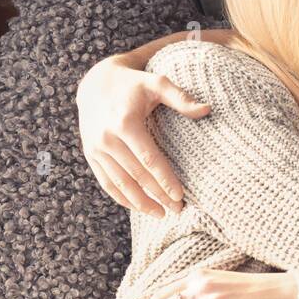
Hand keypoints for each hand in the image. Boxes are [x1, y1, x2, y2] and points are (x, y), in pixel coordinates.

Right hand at [77, 54, 210, 216]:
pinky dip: (121, 197)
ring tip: (161, 214)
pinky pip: (106, 182)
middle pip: (136, 175)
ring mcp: (96, 148)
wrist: (95, 83)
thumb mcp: (157, 83)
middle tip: (178, 210)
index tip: (180, 195)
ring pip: (120, 183)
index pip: (148, 159)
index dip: (164, 180)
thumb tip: (207, 110)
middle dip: (157, 195)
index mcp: (125, 122)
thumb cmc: (133, 83)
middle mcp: (107, 138)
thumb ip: (181, 98)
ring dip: (140, 202)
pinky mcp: (90, 154)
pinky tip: (137, 207)